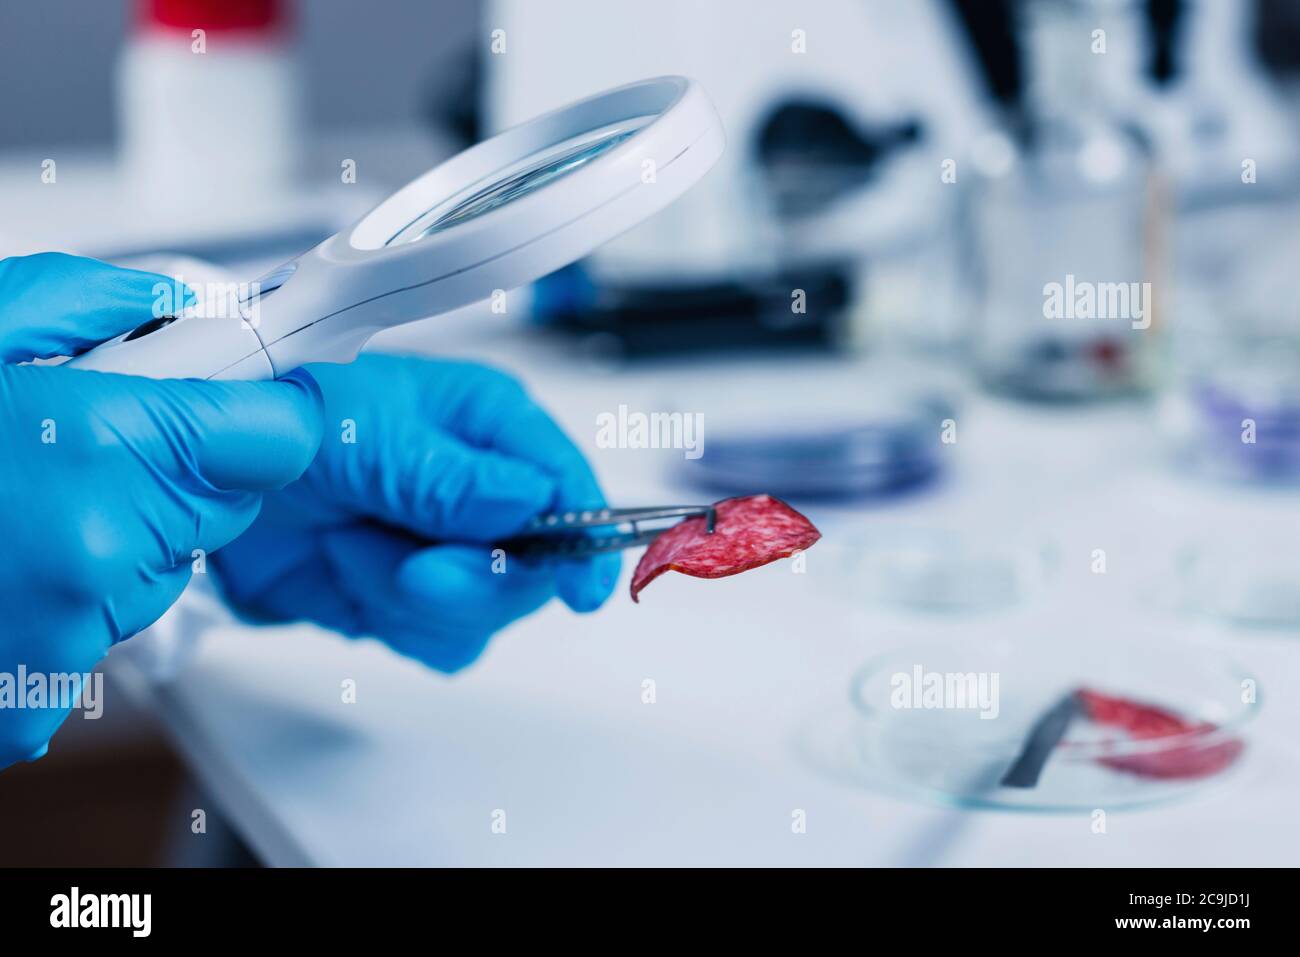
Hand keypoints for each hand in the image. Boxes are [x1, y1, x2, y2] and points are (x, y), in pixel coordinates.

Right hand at [0, 253, 323, 767]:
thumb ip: (99, 305)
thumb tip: (188, 307)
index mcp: (96, 449)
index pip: (281, 438)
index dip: (260, 410)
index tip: (246, 398)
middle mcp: (96, 556)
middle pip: (228, 505)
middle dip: (174, 468)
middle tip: (77, 443)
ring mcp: (63, 639)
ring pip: (164, 566)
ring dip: (116, 532)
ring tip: (14, 503)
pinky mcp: (31, 701)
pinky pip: (104, 627)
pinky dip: (67, 594)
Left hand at [211, 354, 619, 671]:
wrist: (206, 479)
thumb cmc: (289, 417)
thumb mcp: (364, 434)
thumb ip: (446, 475)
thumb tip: (526, 499)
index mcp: (489, 426)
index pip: (565, 483)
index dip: (584, 536)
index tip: (580, 586)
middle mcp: (483, 489)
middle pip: (533, 566)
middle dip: (467, 580)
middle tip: (412, 567)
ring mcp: (451, 547)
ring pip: (483, 615)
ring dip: (405, 595)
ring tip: (348, 541)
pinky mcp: (414, 596)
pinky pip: (439, 642)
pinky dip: (384, 618)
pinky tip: (345, 571)